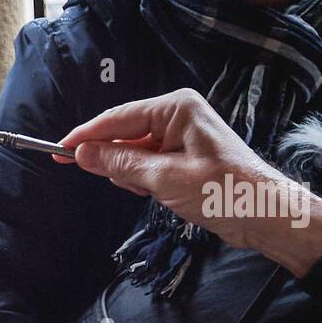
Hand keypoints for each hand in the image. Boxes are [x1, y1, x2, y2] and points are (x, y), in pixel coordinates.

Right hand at [56, 88, 302, 251]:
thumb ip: (120, 162)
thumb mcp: (164, 178)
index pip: (117, 118)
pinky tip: (155, 193)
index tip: (56, 150)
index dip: (85, 136)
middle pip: (123, 134)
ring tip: (152, 192)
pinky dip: (142, 180)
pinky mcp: (182, 156)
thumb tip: (81, 153)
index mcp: (175, 108)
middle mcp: (177, 115)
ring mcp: (180, 135)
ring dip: (131, 174)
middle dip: (113, 159)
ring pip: (132, 152)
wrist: (265, 214)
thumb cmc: (223, 191)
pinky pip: (146, 163)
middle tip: (120, 182)